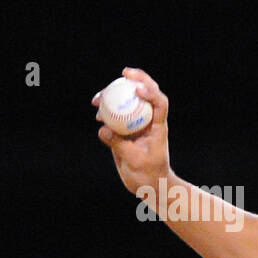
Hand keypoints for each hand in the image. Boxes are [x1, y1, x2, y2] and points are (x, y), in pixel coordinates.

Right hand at [92, 67, 171, 199]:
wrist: (148, 185)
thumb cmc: (148, 175)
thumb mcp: (134, 160)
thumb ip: (119, 143)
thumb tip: (103, 128)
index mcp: (158, 126)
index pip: (159, 103)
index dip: (150, 92)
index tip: (136, 88)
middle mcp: (148, 121)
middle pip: (146, 94)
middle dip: (137, 79)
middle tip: (124, 72)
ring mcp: (136, 124)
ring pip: (128, 102)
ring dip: (115, 94)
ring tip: (98, 98)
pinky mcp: (125, 130)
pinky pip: (115, 115)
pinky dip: (106, 110)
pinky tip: (97, 111)